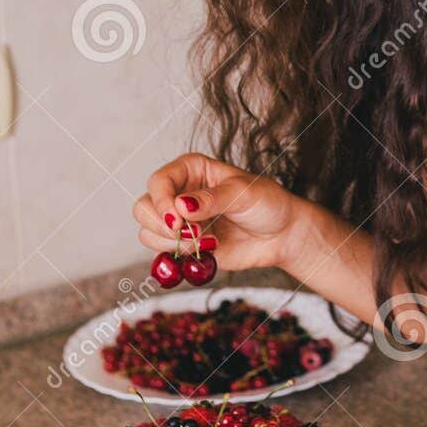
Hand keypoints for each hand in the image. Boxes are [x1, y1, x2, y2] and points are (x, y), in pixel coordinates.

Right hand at [133, 153, 305, 274]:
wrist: (282, 234)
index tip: (178, 220)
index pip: (158, 181)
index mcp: (190, 169)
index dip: (161, 202)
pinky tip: (204, 252)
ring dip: (171, 243)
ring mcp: (179, 221)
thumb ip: (212, 199)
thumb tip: (182, 207)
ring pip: (148, 233)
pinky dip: (176, 257)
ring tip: (207, 242)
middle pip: (143, 208)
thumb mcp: (244, 194)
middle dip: (163, 226)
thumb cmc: (267, 203)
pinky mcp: (184, 245)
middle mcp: (178, 193)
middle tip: (193, 234)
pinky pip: (162, 254)